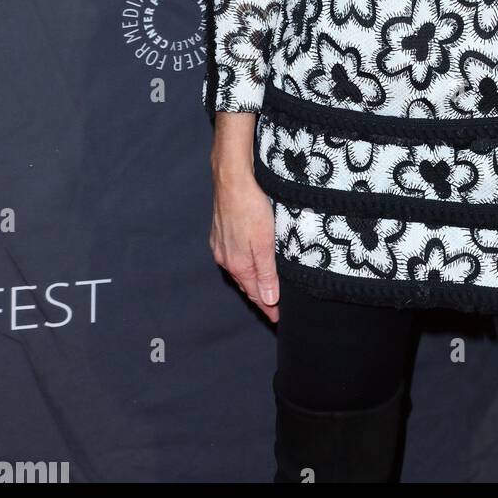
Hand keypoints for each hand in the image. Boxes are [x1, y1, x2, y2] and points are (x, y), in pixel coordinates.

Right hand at [209, 169, 280, 322]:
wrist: (231, 178)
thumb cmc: (250, 207)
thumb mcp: (265, 243)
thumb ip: (266, 273)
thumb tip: (269, 300)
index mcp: (238, 264)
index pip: (255, 294)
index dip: (267, 308)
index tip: (277, 319)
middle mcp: (226, 258)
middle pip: (246, 284)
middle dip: (259, 296)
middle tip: (274, 307)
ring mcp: (220, 245)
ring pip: (239, 270)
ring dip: (251, 280)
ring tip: (264, 288)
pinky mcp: (219, 232)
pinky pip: (233, 256)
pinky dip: (243, 264)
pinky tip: (249, 260)